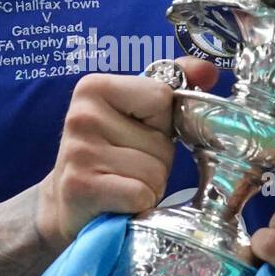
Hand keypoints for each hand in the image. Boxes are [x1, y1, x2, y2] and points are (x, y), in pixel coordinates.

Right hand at [37, 56, 218, 247]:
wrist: (66, 205)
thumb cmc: (109, 157)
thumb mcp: (136, 116)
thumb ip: (171, 88)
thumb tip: (207, 70)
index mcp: (94, 87)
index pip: (162, 97)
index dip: (160, 125)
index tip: (135, 135)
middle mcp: (82, 115)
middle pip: (161, 141)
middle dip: (155, 160)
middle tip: (126, 168)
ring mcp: (79, 151)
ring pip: (155, 172)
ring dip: (148, 186)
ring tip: (120, 184)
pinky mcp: (81, 187)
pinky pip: (141, 194)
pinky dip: (138, 204)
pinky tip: (116, 202)